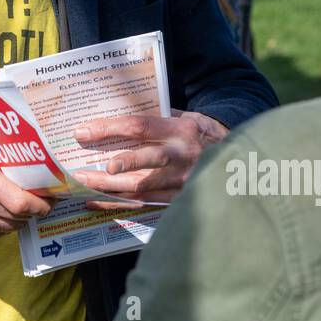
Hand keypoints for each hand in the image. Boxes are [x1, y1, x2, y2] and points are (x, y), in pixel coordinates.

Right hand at [0, 144, 52, 241]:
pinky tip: (3, 211)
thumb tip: (33, 170)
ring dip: (22, 218)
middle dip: (36, 210)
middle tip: (44, 200)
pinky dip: (5, 224)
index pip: (22, 201)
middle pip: (20, 216)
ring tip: (25, 205)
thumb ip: (2, 163)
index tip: (51, 197)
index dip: (42, 203)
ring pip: (11, 227)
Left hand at [74, 110, 227, 207]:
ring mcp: (183, 181)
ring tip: (82, 185)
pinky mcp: (180, 199)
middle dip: (111, 166)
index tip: (83, 132)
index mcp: (181, 130)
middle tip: (81, 171)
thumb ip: (156, 117)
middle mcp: (182, 156)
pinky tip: (95, 203)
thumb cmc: (203, 134)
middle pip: (143, 162)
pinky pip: (144, 204)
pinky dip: (118, 204)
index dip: (109, 129)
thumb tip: (116, 116)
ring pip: (141, 187)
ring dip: (108, 188)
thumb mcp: (186, 117)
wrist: (238, 160)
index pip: (140, 126)